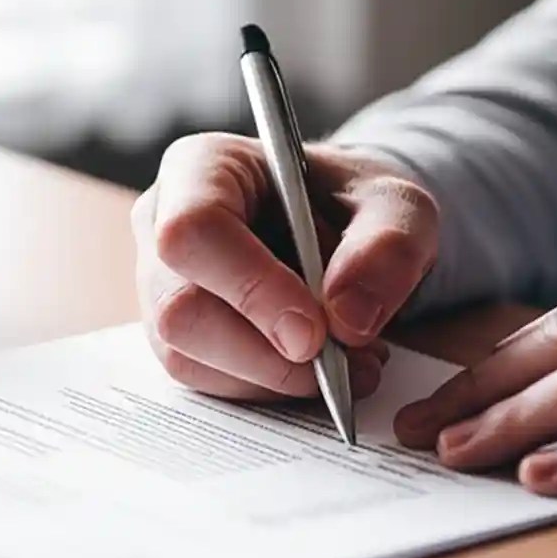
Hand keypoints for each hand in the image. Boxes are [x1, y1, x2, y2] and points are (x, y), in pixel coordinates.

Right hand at [132, 133, 438, 400]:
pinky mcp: (174, 337)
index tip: (315, 332)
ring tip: (347, 363)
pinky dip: (268, 389)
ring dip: (275, 377)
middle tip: (345, 360)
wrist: (342, 230)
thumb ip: (387, 248)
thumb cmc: (354, 203)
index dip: (250, 288)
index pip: (193, 231)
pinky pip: (205, 382)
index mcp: (201, 168)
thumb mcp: (397, 206)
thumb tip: (348, 319)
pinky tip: (315, 370)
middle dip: (267, 353)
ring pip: (187, 356)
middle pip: (180, 309)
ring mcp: (159, 286)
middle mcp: (161, 225)